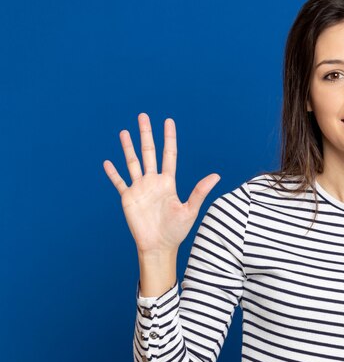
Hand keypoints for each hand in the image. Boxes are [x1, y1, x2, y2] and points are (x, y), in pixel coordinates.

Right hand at [103, 113, 220, 253]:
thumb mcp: (190, 209)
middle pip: (149, 152)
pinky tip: (108, 162)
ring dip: (128, 147)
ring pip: (132, 162)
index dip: (168, 138)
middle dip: (146, 134)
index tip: (168, 121)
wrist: (159, 246)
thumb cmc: (176, 231)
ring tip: (124, 131)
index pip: (169, 154)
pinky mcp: (128, 198)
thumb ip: (200, 191)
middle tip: (143, 116)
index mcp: (168, 182)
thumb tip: (216, 176)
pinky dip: (113, 173)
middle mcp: (153, 181)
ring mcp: (140, 188)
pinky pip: (119, 182)